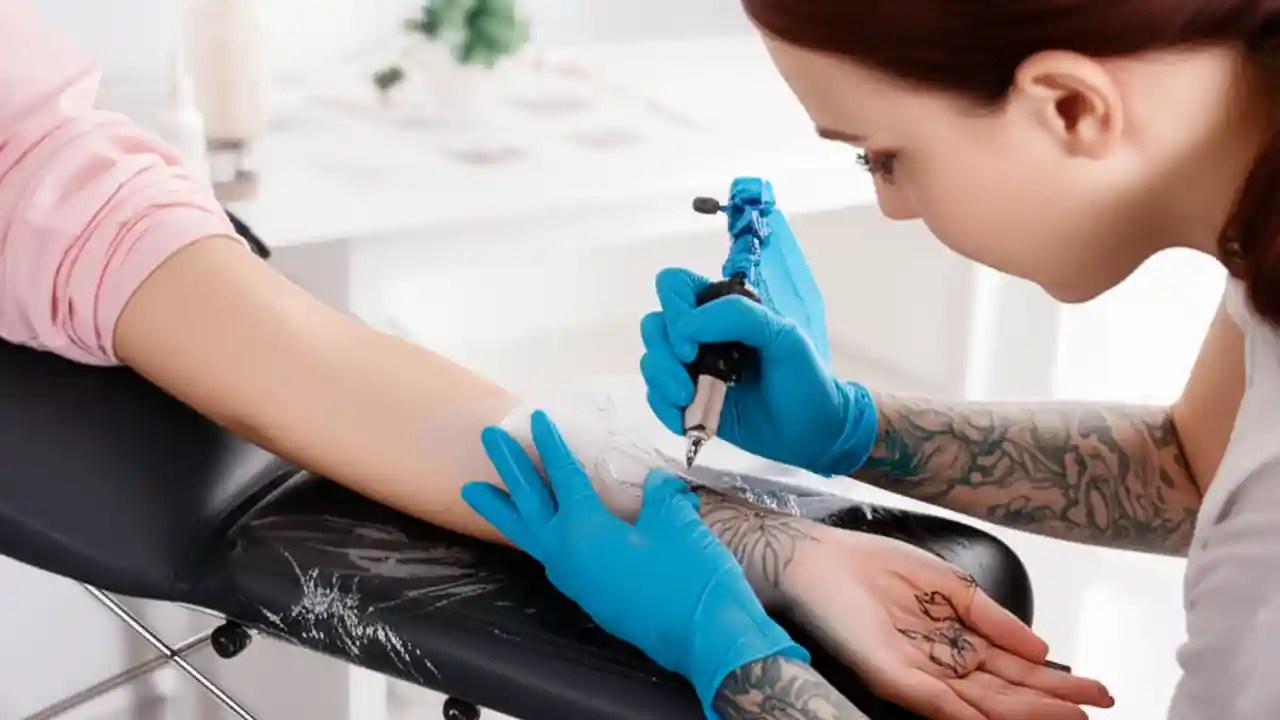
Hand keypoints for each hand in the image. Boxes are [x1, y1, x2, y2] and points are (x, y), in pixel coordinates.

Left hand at [461, 410, 809, 714]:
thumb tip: (656, 481)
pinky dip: (534, 535)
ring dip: (504, 511)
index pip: (562, 476)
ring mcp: (575, 580)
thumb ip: (659, 495)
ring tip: (474, 491)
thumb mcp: (676, 523)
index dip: (550, 443)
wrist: (706, 638)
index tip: (536, 418)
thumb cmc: (689, 578)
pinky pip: (549, 556)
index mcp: (584, 530)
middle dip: (508, 469)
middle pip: (528, 504)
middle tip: (487, 437)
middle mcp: (567, 556)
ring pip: (529, 536)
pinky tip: (539, 531)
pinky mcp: (590, 597)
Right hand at [640, 267, 876, 476]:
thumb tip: (686, 326)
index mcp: (721, 309)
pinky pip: (655, 398)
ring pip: (650, 361)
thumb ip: (738, 315)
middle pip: (653, 325)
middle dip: (664, 351)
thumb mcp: (783, 335)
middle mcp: (700, 335)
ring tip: (688, 399)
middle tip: (690, 372)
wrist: (812, 432)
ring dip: (663, 379)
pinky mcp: (688, 404)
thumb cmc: (804, 378)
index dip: (674, 308)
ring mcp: (692, 370)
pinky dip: (664, 408)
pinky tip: (687, 417)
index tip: (693, 341)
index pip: (675, 286)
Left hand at [784, 527, 1114, 719]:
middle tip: (1095, 712)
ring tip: (1069, 718)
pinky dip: (965, 713)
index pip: (1014, 667)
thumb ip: (992, 616)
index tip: (1096, 691)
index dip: (1054, 681)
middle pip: (1005, 689)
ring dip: (1025, 711)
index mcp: (956, 638)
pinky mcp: (889, 673)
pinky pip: (933, 699)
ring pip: (981, 699)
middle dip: (1051, 702)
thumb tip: (1041, 647)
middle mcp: (942, 662)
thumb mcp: (946, 584)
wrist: (818, 558)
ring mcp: (918, 671)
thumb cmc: (873, 566)